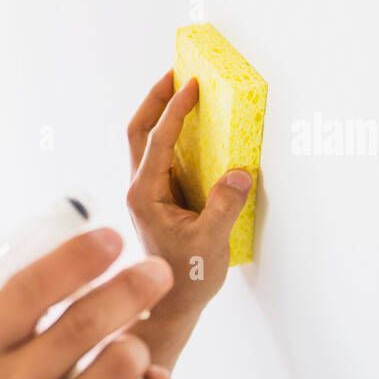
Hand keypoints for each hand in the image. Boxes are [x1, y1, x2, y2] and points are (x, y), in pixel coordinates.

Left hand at [124, 70, 251, 368]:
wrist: (171, 307)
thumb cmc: (186, 279)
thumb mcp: (211, 244)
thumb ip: (224, 207)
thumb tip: (239, 172)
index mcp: (144, 195)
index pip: (156, 140)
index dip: (174, 110)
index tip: (191, 84)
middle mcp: (140, 189)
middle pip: (139, 131)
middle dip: (156, 99)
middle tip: (177, 72)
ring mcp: (147, 193)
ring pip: (145, 141)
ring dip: (161, 112)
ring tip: (183, 87)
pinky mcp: (159, 198)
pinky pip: (161, 155)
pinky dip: (173, 133)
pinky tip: (194, 125)